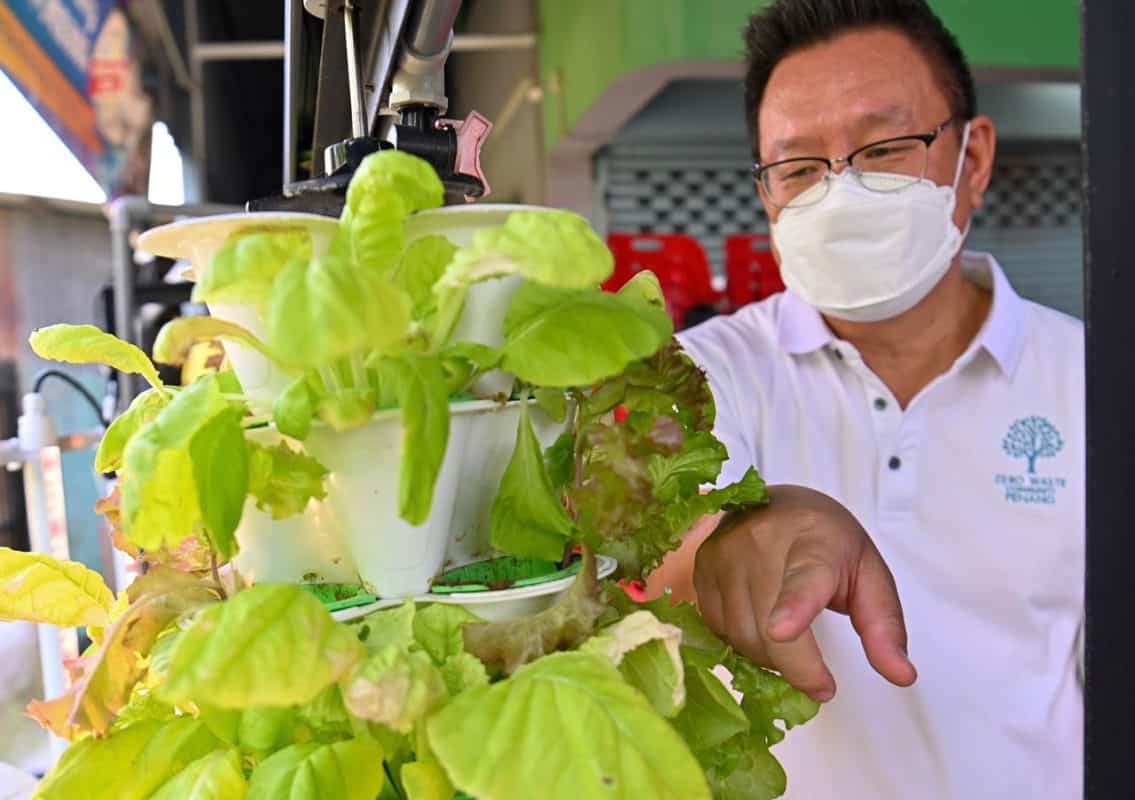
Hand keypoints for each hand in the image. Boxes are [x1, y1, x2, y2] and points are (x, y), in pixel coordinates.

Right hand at [693, 485, 916, 702]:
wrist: (776, 503)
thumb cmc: (827, 540)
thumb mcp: (868, 574)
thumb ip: (884, 626)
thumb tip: (901, 675)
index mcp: (815, 543)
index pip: (804, 578)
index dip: (793, 607)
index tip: (783, 630)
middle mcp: (761, 544)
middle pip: (770, 630)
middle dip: (798, 669)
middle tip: (821, 683)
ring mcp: (724, 555)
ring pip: (742, 638)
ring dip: (770, 660)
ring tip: (792, 647)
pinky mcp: (701, 569)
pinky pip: (720, 631)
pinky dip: (743, 644)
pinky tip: (760, 628)